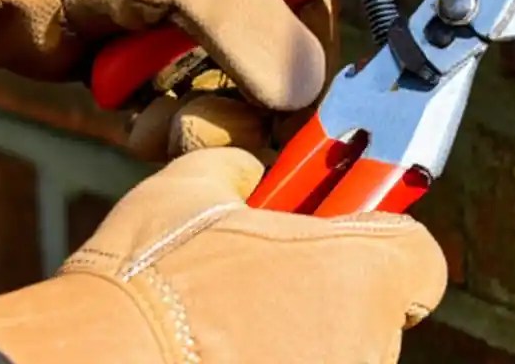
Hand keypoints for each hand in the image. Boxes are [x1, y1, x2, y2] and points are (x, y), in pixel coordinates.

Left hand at [0, 0, 338, 144]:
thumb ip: (254, 23)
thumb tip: (306, 91)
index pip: (321, 5)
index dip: (312, 56)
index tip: (288, 100)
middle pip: (285, 67)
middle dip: (245, 102)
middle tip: (197, 112)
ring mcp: (195, 34)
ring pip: (241, 103)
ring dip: (203, 122)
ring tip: (153, 114)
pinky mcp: (160, 75)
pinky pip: (195, 118)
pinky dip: (170, 130)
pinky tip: (134, 118)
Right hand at [0, 147, 447, 362]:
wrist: (94, 359)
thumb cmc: (150, 275)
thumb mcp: (196, 184)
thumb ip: (248, 170)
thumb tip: (252, 175)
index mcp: (363, 271)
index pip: (420, 260)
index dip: (387, 243)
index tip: (349, 232)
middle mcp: (366, 343)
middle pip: (376, 312)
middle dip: (332, 292)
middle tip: (270, 277)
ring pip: (337, 352)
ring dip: (303, 335)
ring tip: (232, 323)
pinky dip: (276, 360)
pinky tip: (220, 352)